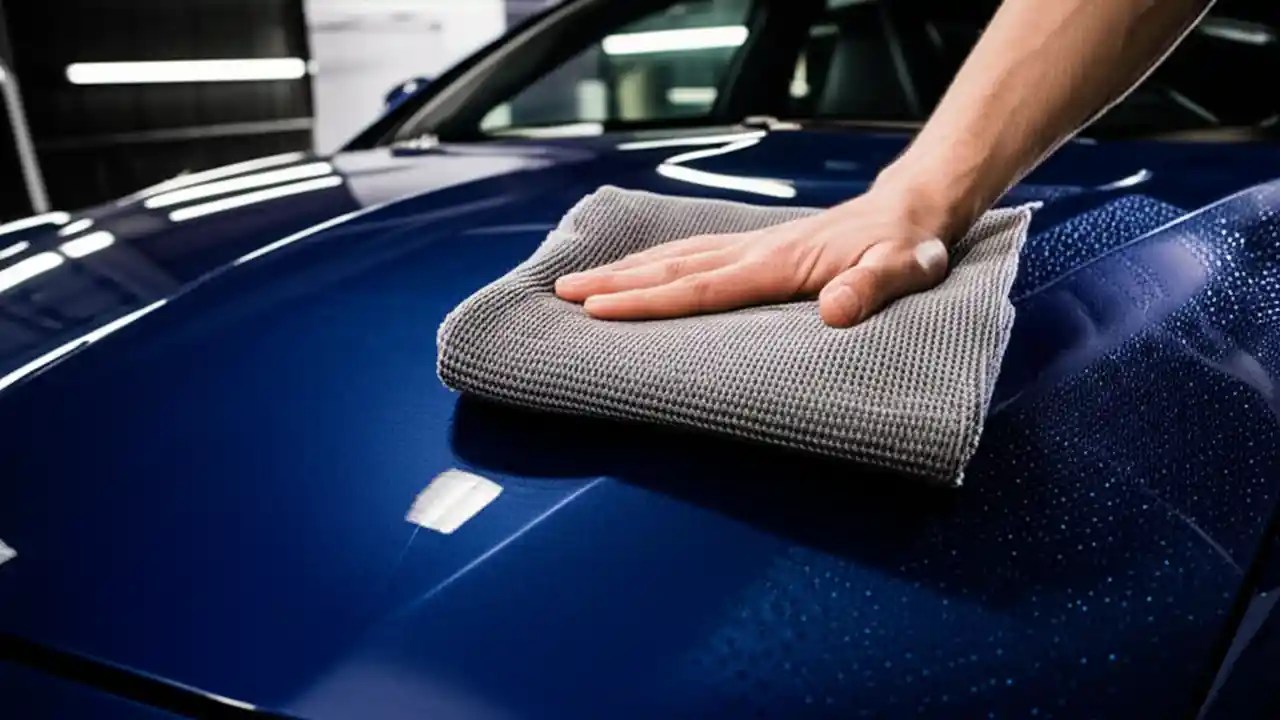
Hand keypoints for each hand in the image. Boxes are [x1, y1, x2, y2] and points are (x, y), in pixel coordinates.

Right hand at [554, 187, 956, 327]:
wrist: (912, 210)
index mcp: (779, 264)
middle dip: (615, 283)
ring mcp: (752, 246)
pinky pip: (694, 254)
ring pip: (676, 258)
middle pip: (672, 269)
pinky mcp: (757, 248)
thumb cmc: (908, 246)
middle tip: (562, 293)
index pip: (702, 286)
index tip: (599, 309)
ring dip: (627, 271)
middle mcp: (754, 251)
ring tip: (580, 281)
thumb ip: (873, 287)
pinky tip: (639, 268)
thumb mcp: (906, 269)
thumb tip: (837, 313)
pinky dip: (657, 261)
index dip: (649, 301)